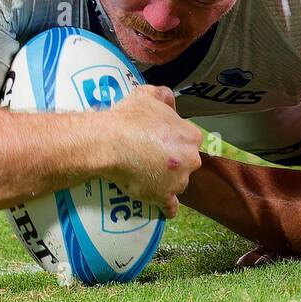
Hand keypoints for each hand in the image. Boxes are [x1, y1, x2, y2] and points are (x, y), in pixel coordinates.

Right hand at [102, 85, 201, 217]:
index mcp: (190, 135)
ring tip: (148, 179)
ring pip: (178, 183)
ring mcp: (178, 180)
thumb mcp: (148, 94)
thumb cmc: (128, 118)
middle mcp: (191, 159)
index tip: (161, 144)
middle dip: (174, 163)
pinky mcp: (163, 197)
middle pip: (187, 163)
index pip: (189, 141)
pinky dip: (166, 207)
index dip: (175, 142)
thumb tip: (170, 102)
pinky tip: (161, 206)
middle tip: (152, 160)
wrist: (109, 142)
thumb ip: (165, 96)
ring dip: (168, 182)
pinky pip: (170, 207)